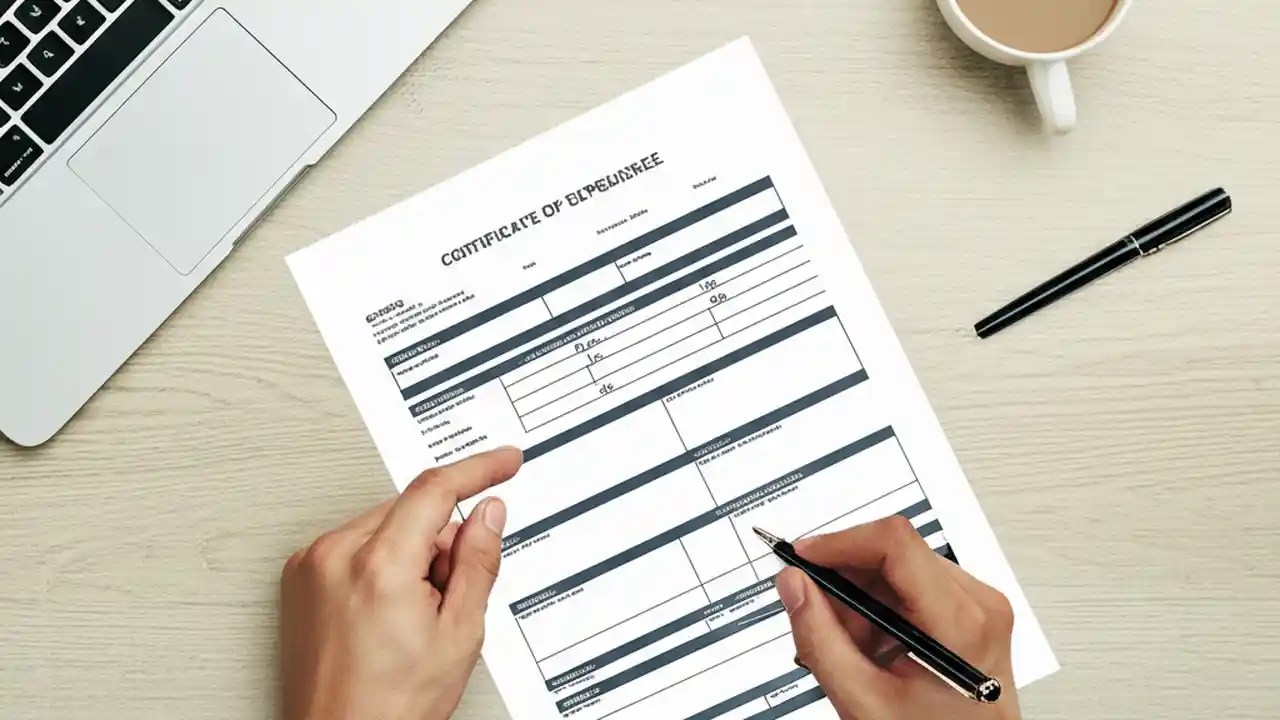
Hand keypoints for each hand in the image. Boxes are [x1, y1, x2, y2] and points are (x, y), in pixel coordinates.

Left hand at [280, 447, 522, 719]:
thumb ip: (478, 562)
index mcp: (379, 564)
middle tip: (449, 596)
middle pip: (411, 512)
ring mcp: (311, 566)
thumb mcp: (459, 634)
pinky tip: (386, 612)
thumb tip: (488, 514)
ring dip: (409, 554)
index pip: (436, 490)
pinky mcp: (300, 578)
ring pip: (384, 528)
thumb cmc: (390, 705)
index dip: (479, 469)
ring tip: (412, 615)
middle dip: (441, 542)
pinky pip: (355, 547)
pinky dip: (379, 566)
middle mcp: (335, 555)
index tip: (503, 461)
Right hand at [775, 516, 1020, 719]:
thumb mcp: (864, 700)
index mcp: (960, 623)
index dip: (840, 543)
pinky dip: (882, 608)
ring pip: (902, 567)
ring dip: (863, 596)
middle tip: (819, 612)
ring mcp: (981, 606)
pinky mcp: (974, 612)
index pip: (895, 542)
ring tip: (852, 645)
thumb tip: (794, 585)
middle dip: (847, 579)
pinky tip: (874, 647)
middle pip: (896, 552)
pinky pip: (916, 585)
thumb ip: (820, 639)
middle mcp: (980, 604)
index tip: (805, 557)